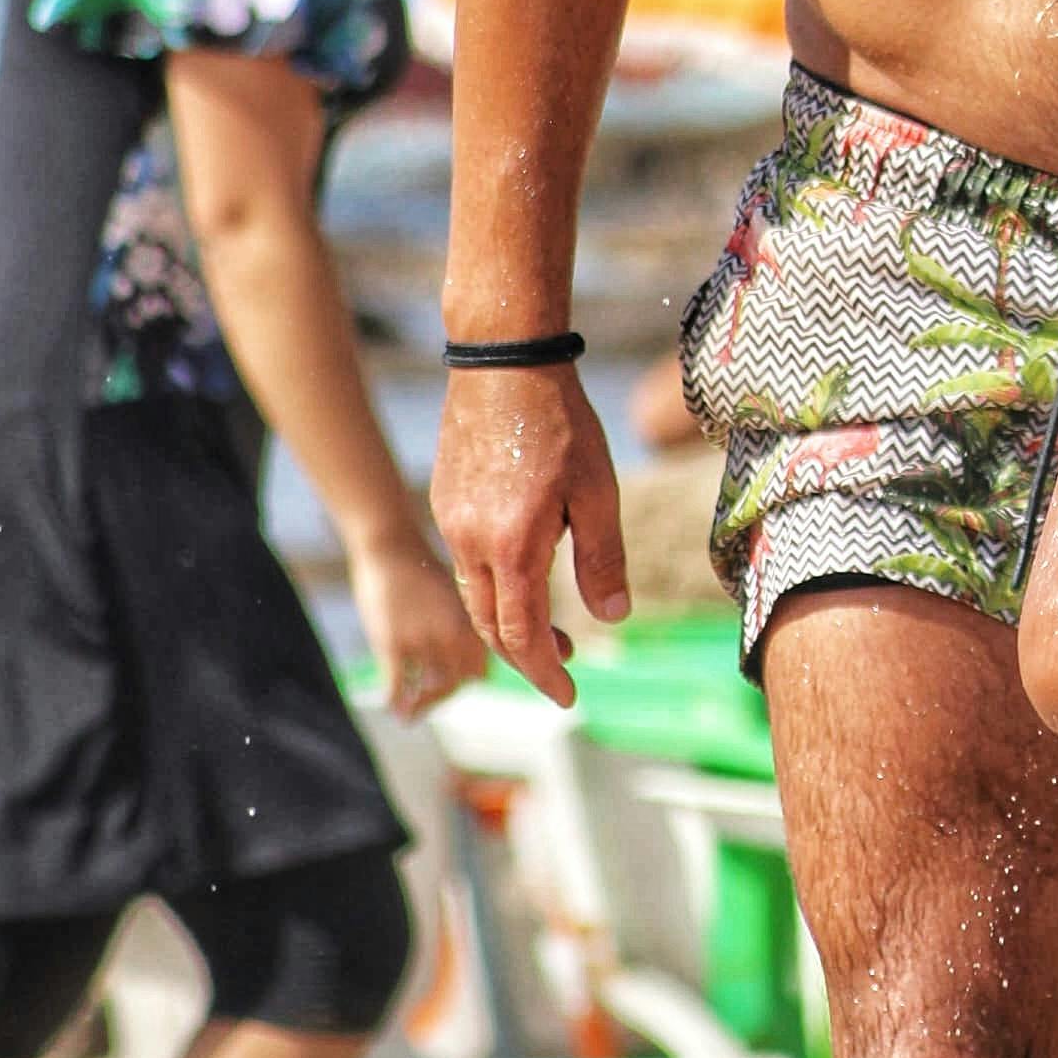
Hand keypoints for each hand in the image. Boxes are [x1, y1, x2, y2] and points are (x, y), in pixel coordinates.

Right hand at [350, 528, 490, 717]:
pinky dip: (398, 702)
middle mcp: (454, 633)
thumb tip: (511, 635)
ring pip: (433, 687)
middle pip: (462, 680)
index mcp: (474, 620)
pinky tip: (396, 711)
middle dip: (446, 693)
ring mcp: (423, 640)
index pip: (482, 664)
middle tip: (433, 699)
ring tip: (413, 713)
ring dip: (424, 704)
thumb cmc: (427, 566)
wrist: (389, 544)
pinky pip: (398, 685)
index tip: (464, 685)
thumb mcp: (460, 589)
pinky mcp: (392, 644)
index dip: (474, 677)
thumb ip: (476, 618)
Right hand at [431, 364, 631, 706]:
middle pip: (491, 625)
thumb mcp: (598, 492)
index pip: (521, 636)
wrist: (503, 361)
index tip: (569, 696)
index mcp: (512, 547)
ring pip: (474, 594)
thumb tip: (612, 618)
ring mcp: (451, 521)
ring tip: (550, 624)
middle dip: (525, 655)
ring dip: (508, 620)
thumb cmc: (561, 422)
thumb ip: (603, 560)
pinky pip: (465, 559)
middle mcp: (471, 543)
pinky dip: (493, 583)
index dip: (544, 673)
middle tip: (565, 662)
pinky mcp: (445, 500)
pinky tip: (525, 567)